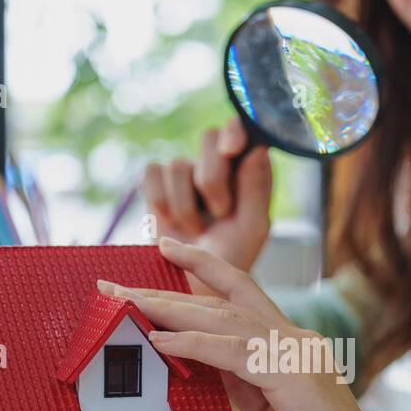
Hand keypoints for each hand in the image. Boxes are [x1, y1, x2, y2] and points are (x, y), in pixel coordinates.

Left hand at [97, 237, 410, 410]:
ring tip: (128, 301)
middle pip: (224, 300)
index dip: (201, 271)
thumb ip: (243, 382)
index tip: (163, 251)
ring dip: (171, 309)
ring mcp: (299, 357)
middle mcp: (297, 341)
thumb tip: (205, 363)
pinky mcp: (297, 382)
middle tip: (116, 281)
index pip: (240, 296)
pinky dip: (195, 345)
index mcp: (292, 346)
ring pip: (226, 319)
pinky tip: (162, 341)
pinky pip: (235, 355)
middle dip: (167, 287)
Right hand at [142, 118, 272, 282]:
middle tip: (221, 212)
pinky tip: (172, 222)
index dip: (234, 130)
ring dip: (187, 205)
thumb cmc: (232, 255)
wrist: (196, 283)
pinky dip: (162, 203)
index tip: (230, 150)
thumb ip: (256, 189)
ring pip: (178, 164)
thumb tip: (256, 150)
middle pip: (208, 138)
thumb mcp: (252, 227)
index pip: (242, 127)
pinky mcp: (158, 182)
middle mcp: (217, 162)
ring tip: (196, 229)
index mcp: (247, 167)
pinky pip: (153, 175)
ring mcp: (186, 171)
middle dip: (213, 179)